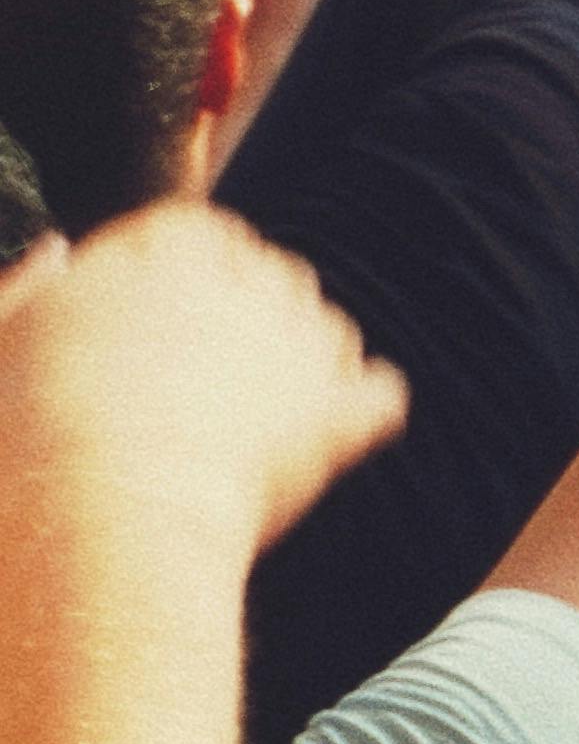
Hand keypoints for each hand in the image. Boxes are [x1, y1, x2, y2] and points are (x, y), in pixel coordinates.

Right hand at [0, 202, 404, 558]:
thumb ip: (33, 283)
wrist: (93, 507)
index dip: (176, 286)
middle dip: (243, 323)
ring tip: (236, 427)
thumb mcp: (3, 334)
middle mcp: (254, 274)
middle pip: (270, 279)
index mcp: (171, 240)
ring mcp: (306, 340)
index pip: (199, 236)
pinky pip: (376, 395)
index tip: (146, 332)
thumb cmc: (24, 425)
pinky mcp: (340, 409)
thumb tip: (58, 250)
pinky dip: (357, 414)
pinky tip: (327, 438)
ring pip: (323, 334)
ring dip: (297, 369)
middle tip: (188, 390)